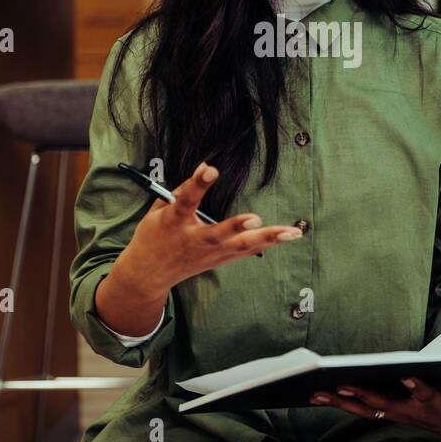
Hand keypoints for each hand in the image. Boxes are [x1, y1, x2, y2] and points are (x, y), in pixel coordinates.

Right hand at [113, 162, 302, 298]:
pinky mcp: (220, 260)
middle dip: (236, 227)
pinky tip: (288, 236)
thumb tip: (204, 167)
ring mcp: (209, 254)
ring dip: (267, 238)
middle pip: (218, 234)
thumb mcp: (157, 211)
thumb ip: (180, 190)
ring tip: (292, 232)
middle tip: (255, 219)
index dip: (198, 184)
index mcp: (173, 222)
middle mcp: (194, 240)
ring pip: (241, 246)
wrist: (149, 274)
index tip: (211, 169)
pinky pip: (246, 251)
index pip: (186, 201)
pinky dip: (268, 243)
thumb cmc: (153, 236)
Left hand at [308, 370, 440, 436]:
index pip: (426, 394)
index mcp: (436, 401)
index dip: (417, 387)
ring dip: (341, 400)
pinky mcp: (386, 412)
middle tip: (342, 383)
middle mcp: (412, 411)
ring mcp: (396, 413)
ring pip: (365, 408)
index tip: (408, 377)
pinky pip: (359, 408)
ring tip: (316, 390)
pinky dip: (339, 401)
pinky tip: (319, 393)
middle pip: (385, 402)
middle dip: (362, 393)